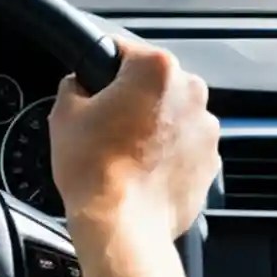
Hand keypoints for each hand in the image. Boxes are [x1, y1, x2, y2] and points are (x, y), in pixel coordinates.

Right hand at [49, 37, 218, 239]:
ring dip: (154, 126)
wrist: (122, 226)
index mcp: (156, 69)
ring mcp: (206, 128)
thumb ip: (74, 85)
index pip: (124, 50)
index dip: (102, 67)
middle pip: (154, 83)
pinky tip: (143, 170)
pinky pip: (186, 146)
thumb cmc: (95, 170)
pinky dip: (169, 153)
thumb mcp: (65, 113)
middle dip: (133, 98)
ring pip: (173, 115)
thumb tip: (80, 84)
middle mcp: (190, 92)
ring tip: (125, 152)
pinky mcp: (211, 161)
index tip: (94, 82)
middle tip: (106, 123)